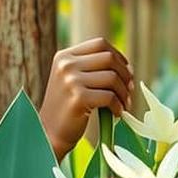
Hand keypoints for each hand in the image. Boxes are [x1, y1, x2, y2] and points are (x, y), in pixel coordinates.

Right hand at [39, 37, 133, 156]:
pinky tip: (117, 114)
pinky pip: (110, 97)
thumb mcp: (74, 80)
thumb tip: (129, 68)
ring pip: (112, 77)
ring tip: (124, 104)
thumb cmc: (67, 108)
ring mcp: (71, 80)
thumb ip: (94, 68)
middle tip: (129, 90)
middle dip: (125, 74)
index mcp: (64, 56)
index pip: (100, 44)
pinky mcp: (78, 98)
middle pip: (109, 58)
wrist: (49, 134)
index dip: (119, 56)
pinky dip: (118, 106)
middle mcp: (66, 65)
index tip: (127, 72)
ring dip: (124, 93)